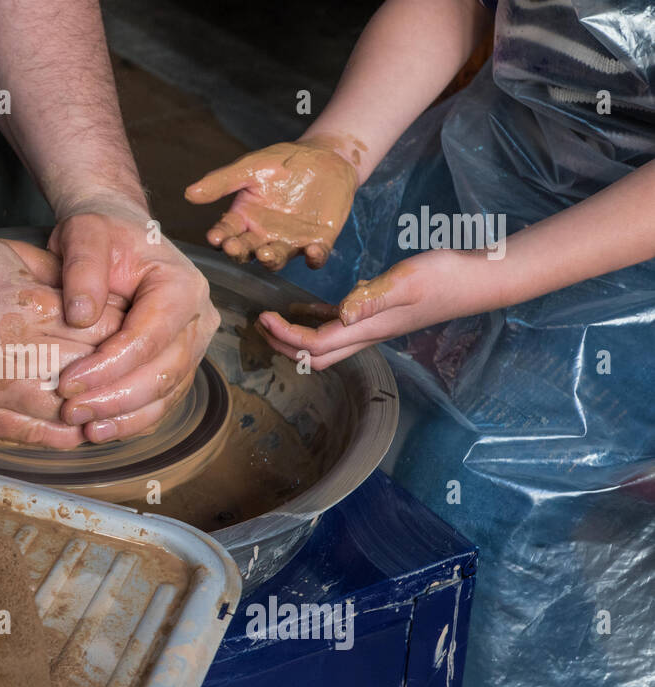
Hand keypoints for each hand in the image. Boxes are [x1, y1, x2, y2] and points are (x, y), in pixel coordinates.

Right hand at [0, 239, 124, 447]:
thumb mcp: (8, 254)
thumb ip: (56, 271)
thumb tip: (100, 291)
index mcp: (29, 304)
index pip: (101, 327)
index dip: (123, 334)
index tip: (133, 337)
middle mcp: (16, 348)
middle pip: (89, 369)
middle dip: (115, 374)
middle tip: (131, 375)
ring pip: (65, 409)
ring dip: (93, 412)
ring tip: (110, 410)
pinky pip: (27, 433)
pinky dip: (59, 438)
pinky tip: (77, 433)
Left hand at [46, 195, 221, 441]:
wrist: (114, 234)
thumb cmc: (100, 232)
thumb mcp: (84, 232)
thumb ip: (83, 267)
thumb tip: (81, 316)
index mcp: (181, 286)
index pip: (149, 337)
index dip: (109, 367)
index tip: (67, 383)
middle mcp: (197, 319)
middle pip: (163, 372)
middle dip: (115, 399)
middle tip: (70, 410)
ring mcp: (192, 345)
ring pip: (166, 394)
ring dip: (124, 416)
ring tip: (84, 428)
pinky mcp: (177, 364)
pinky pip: (161, 400)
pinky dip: (132, 419)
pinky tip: (100, 429)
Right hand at [184, 136, 359, 270]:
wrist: (325, 158)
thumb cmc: (284, 162)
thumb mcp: (251, 167)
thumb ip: (222, 181)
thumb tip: (189, 194)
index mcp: (245, 218)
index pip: (227, 232)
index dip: (219, 236)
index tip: (214, 237)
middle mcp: (263, 235)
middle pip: (247, 251)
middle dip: (239, 252)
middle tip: (234, 247)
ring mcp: (289, 242)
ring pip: (275, 259)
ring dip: (269, 260)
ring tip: (265, 254)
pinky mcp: (317, 243)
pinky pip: (315, 257)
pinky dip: (314, 258)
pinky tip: (312, 252)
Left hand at [254, 249, 491, 369]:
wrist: (480, 279)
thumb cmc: (446, 276)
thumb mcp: (406, 281)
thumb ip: (372, 297)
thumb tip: (340, 315)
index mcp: (368, 328)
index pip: (315, 344)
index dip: (285, 335)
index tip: (264, 318)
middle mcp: (369, 333)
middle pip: (316, 355)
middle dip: (284, 345)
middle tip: (261, 324)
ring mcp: (376, 327)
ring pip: (328, 344)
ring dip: (297, 336)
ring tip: (275, 319)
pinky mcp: (383, 315)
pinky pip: (343, 326)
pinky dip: (319, 321)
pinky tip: (310, 308)